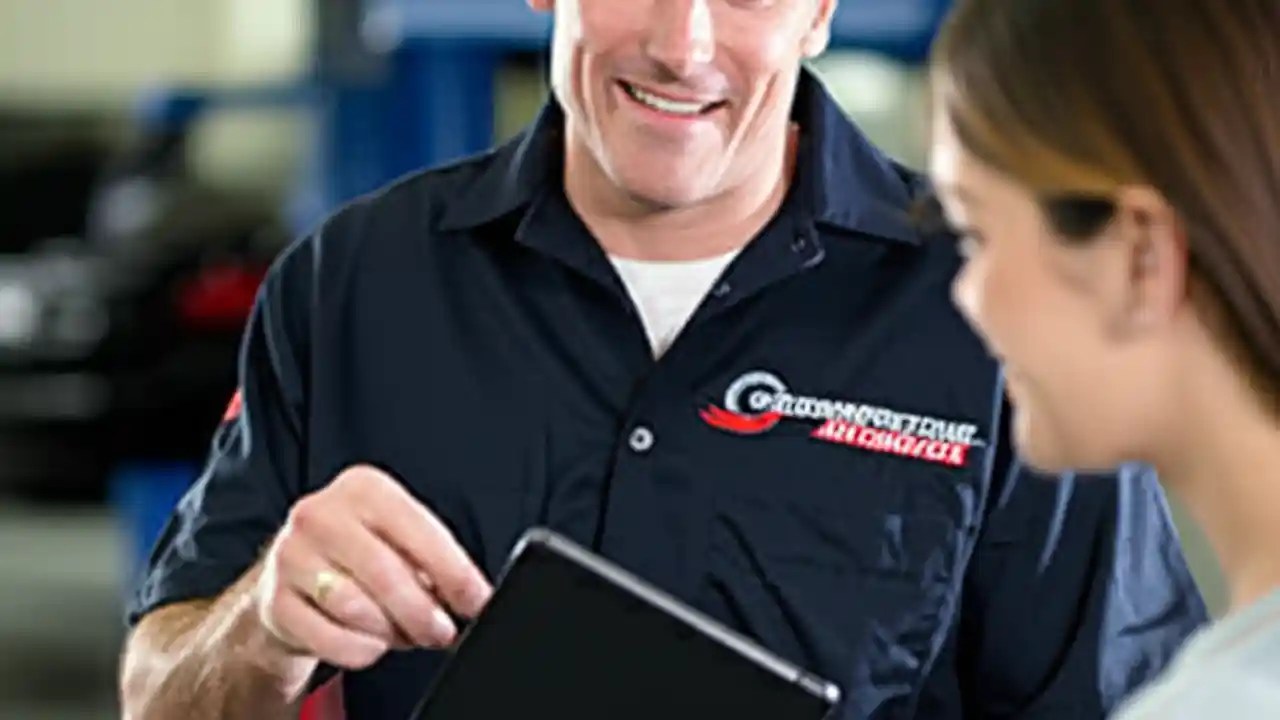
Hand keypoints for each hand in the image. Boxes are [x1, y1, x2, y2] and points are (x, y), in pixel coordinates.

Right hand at [253, 465, 492, 669]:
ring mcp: (292, 557)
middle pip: (388, 575)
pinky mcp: (274, 602)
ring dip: (392, 632)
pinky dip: (362, 650)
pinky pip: (333, 640)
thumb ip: (432, 560)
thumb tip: (470, 595)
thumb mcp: (397, 539)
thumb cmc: (359, 554)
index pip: (419, 531)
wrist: (289, 577)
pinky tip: (369, 640)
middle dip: (424, 613)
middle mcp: (322, 514)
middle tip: (443, 632)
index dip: (454, 573)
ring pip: (359, 611)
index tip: (477, 601)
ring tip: (403, 632)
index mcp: (364, 488)